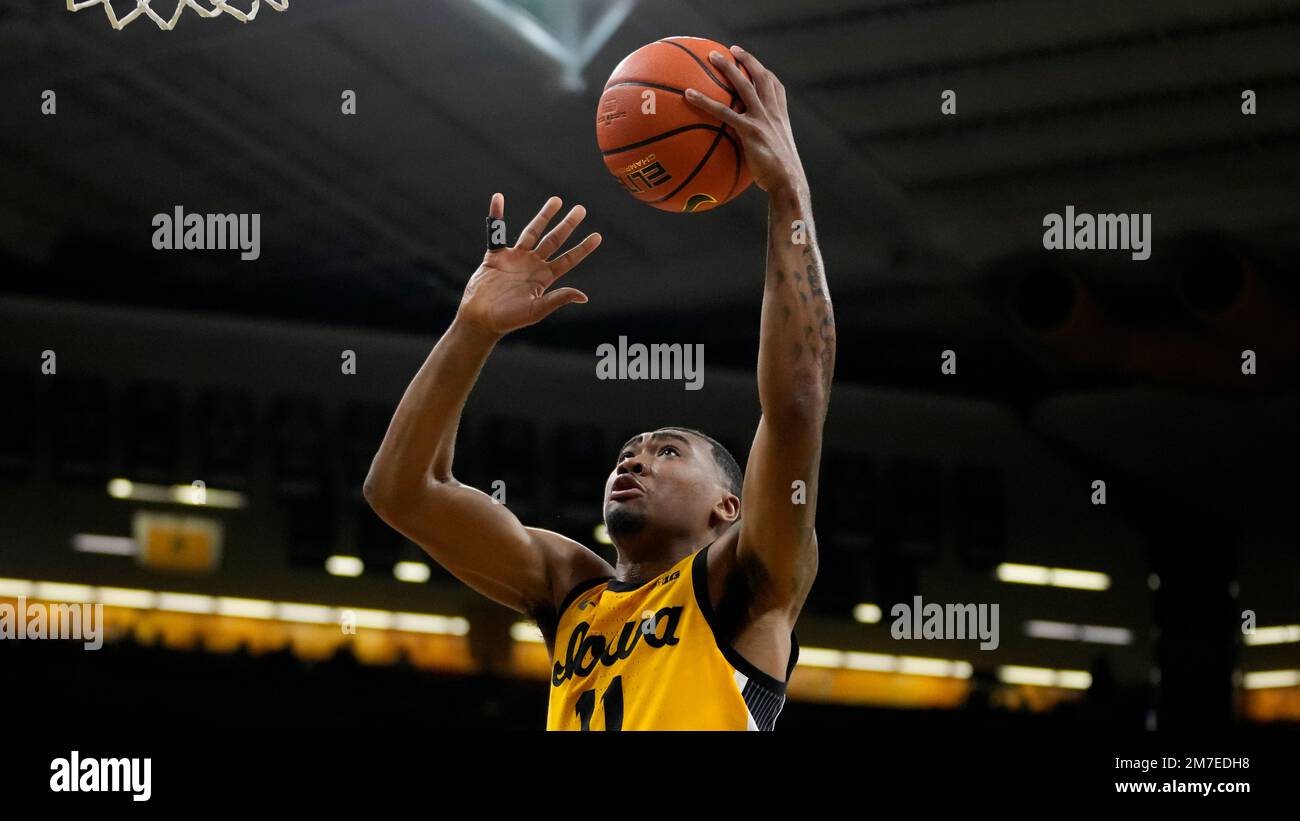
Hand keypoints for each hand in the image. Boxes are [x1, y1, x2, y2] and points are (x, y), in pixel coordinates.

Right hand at [457, 193, 601, 337]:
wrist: (481, 319)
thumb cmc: (509, 319)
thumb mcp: (537, 310)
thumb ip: (558, 299)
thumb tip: (583, 297)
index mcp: (544, 278)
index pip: (568, 259)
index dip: (583, 248)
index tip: (598, 236)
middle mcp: (532, 265)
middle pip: (554, 240)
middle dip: (567, 225)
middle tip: (581, 209)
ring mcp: (515, 258)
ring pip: (532, 232)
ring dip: (544, 216)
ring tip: (556, 200)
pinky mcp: (496, 255)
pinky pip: (495, 232)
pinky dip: (496, 215)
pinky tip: (498, 198)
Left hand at [684, 45, 804, 194]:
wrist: (788, 183)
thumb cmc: (780, 177)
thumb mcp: (775, 157)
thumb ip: (762, 149)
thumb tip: (747, 156)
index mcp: (781, 117)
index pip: (776, 87)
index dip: (764, 72)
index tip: (753, 63)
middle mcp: (773, 114)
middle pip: (761, 77)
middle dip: (746, 60)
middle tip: (731, 50)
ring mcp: (762, 120)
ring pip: (744, 86)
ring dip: (728, 68)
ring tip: (711, 57)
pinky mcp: (750, 131)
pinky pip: (724, 112)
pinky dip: (705, 101)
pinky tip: (688, 95)